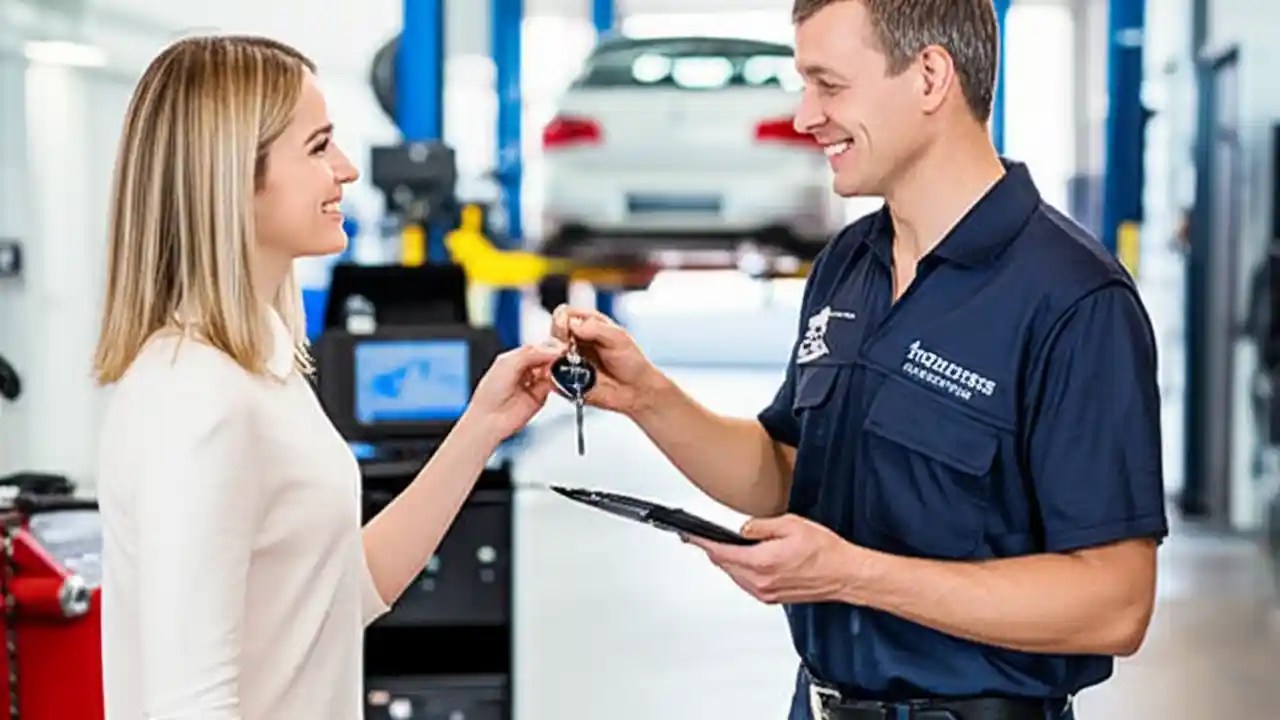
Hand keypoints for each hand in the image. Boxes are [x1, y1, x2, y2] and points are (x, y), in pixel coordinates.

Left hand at [463, 340, 566, 442]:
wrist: (489, 419)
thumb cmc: (488, 394)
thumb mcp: (508, 364)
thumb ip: (531, 354)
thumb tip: (552, 350)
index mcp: (514, 359)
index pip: (536, 348)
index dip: (547, 347)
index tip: (557, 348)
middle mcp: (524, 371)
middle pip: (546, 358)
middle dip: (554, 357)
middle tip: (560, 357)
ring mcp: (533, 384)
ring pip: (551, 372)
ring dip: (556, 369)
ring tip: (556, 369)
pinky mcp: (540, 397)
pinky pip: (554, 386)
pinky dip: (557, 382)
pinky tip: (556, 380)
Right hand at [549, 304, 661, 415]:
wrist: (636, 390)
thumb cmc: (631, 361)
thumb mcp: (619, 338)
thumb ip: (596, 328)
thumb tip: (573, 324)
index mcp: (586, 324)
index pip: (563, 314)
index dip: (562, 320)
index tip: (570, 330)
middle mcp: (573, 340)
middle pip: (552, 332)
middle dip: (558, 339)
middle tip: (569, 349)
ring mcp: (568, 360)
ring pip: (546, 354)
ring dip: (554, 358)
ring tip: (572, 365)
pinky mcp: (565, 380)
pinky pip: (550, 376)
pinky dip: (553, 376)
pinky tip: (568, 378)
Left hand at [683, 514, 864, 605]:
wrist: (845, 574)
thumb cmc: (825, 551)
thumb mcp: (791, 524)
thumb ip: (761, 525)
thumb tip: (742, 528)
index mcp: (762, 561)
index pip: (721, 552)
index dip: (703, 542)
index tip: (691, 535)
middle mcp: (760, 581)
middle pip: (724, 565)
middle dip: (714, 550)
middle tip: (705, 536)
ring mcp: (765, 592)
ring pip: (734, 575)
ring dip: (728, 561)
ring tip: (725, 545)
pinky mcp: (772, 597)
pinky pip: (746, 583)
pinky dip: (740, 570)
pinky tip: (746, 559)